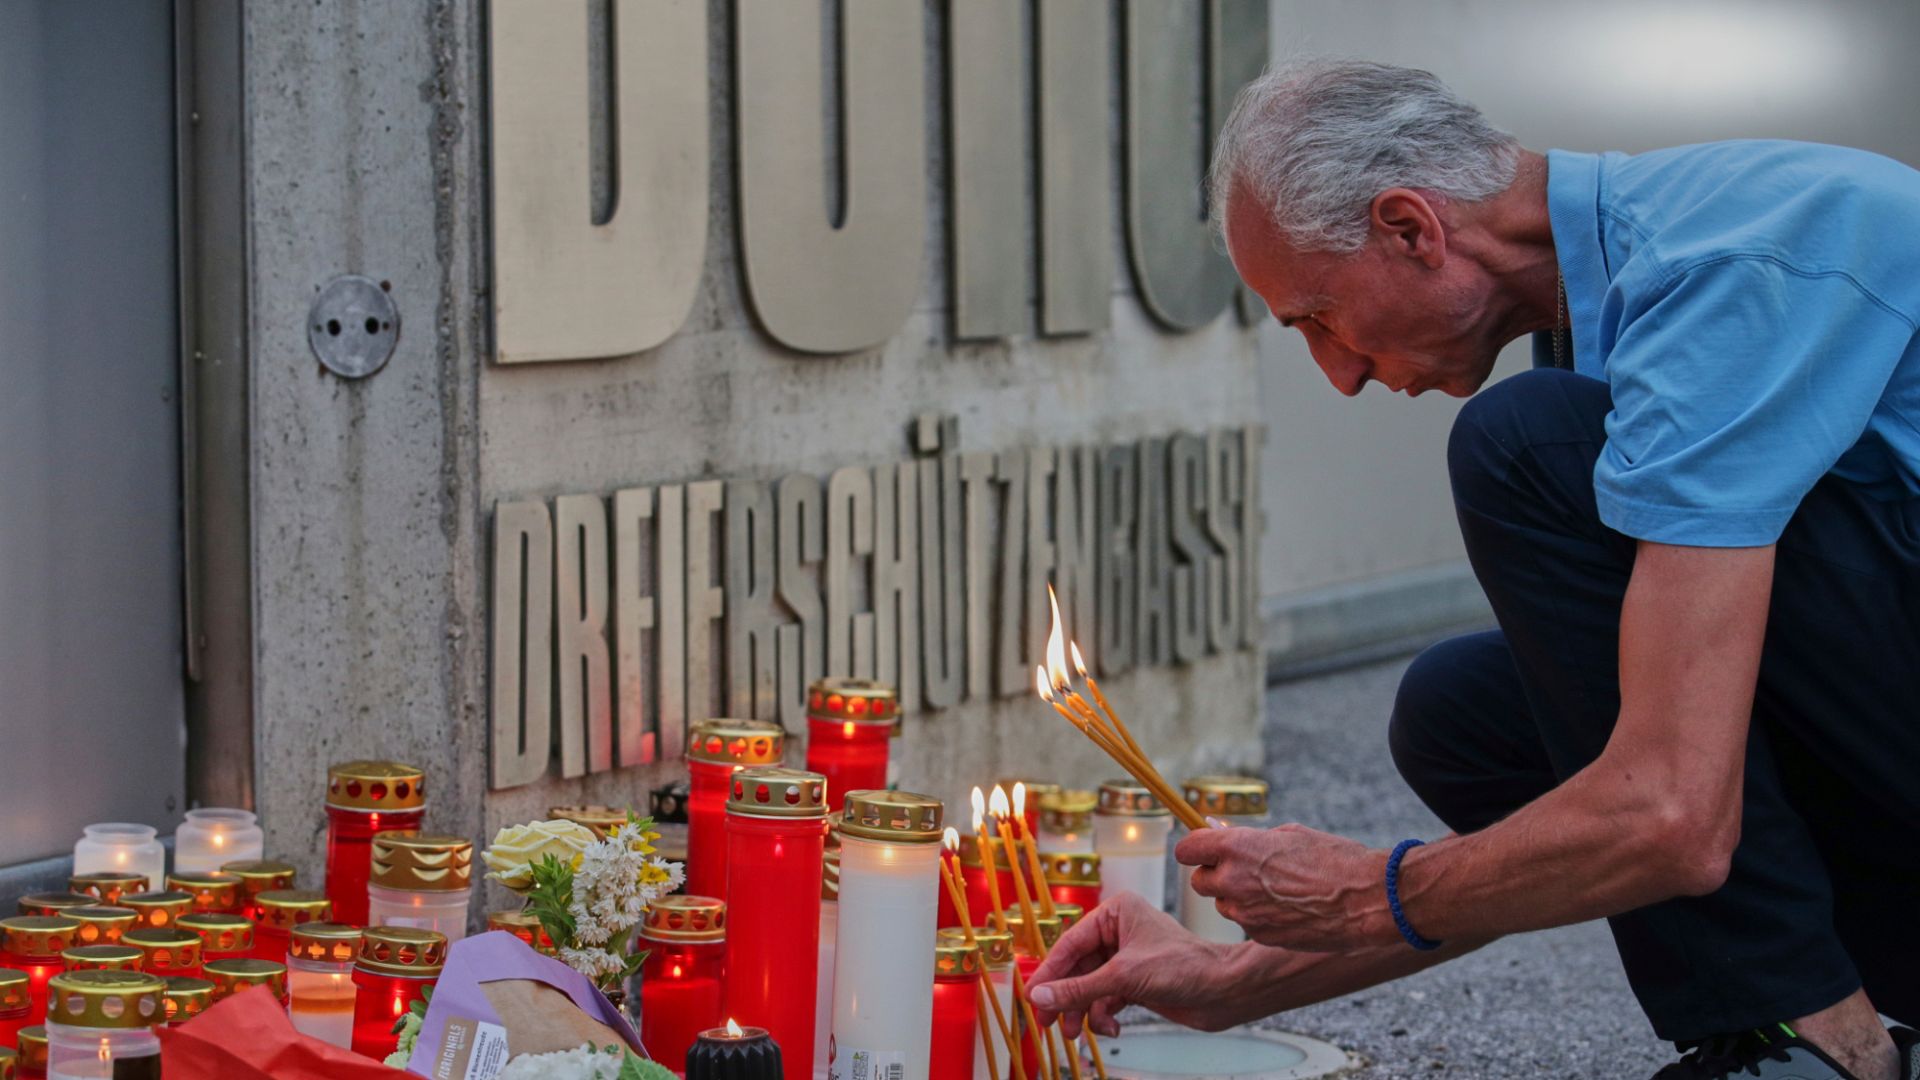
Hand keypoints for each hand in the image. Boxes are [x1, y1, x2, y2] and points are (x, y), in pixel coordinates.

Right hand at [1026, 892, 1250, 1038]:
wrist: (1225, 990)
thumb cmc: (1186, 967)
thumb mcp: (1124, 977)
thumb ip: (1078, 989)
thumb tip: (1040, 996)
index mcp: (1116, 912)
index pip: (1070, 943)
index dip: (1050, 973)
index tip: (1032, 997)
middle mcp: (1119, 931)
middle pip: (1077, 968)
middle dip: (1066, 997)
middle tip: (1048, 1022)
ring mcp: (1127, 958)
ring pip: (1089, 986)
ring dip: (1083, 1010)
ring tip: (1077, 1032)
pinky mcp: (1136, 981)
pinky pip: (1105, 998)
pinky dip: (1104, 1015)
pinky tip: (1111, 1028)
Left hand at [1177, 824, 1392, 951]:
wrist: (1368, 900)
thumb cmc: (1334, 859)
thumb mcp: (1289, 834)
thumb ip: (1249, 838)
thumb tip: (1219, 833)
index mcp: (1238, 849)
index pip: (1187, 850)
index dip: (1195, 848)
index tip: (1204, 848)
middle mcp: (1234, 882)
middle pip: (1199, 882)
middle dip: (1214, 875)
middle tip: (1241, 868)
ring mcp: (1246, 914)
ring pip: (1224, 905)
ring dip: (1238, 897)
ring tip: (1275, 888)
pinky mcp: (1261, 937)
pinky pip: (1248, 923)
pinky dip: (1259, 916)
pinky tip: (1289, 907)